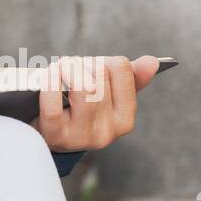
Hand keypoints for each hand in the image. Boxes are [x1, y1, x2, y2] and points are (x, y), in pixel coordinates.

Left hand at [30, 55, 160, 152]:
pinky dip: (49, 81)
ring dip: (65, 68)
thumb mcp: (104, 98)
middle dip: (81, 63)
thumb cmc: (77, 110)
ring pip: (83, 86)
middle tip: (68, 66)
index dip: (102, 60)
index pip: (121, 68)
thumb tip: (153, 62)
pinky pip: (54, 101)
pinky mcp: (56, 134)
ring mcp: (82, 135)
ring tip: (58, 69)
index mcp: (125, 119)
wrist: (48, 139)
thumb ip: (130, 80)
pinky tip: (47, 76)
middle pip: (100, 75)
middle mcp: (107, 131)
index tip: (90, 67)